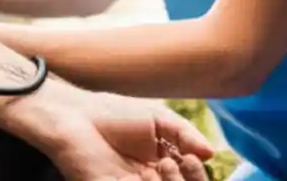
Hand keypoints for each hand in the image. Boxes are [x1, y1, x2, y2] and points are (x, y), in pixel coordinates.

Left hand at [32, 91, 213, 180]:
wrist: (74, 115)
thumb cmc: (113, 113)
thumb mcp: (158, 119)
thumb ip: (185, 134)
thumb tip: (211, 153)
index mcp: (162, 165)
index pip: (188, 179)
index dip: (196, 174)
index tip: (192, 157)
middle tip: (174, 161)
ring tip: (163, 163)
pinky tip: (146, 174)